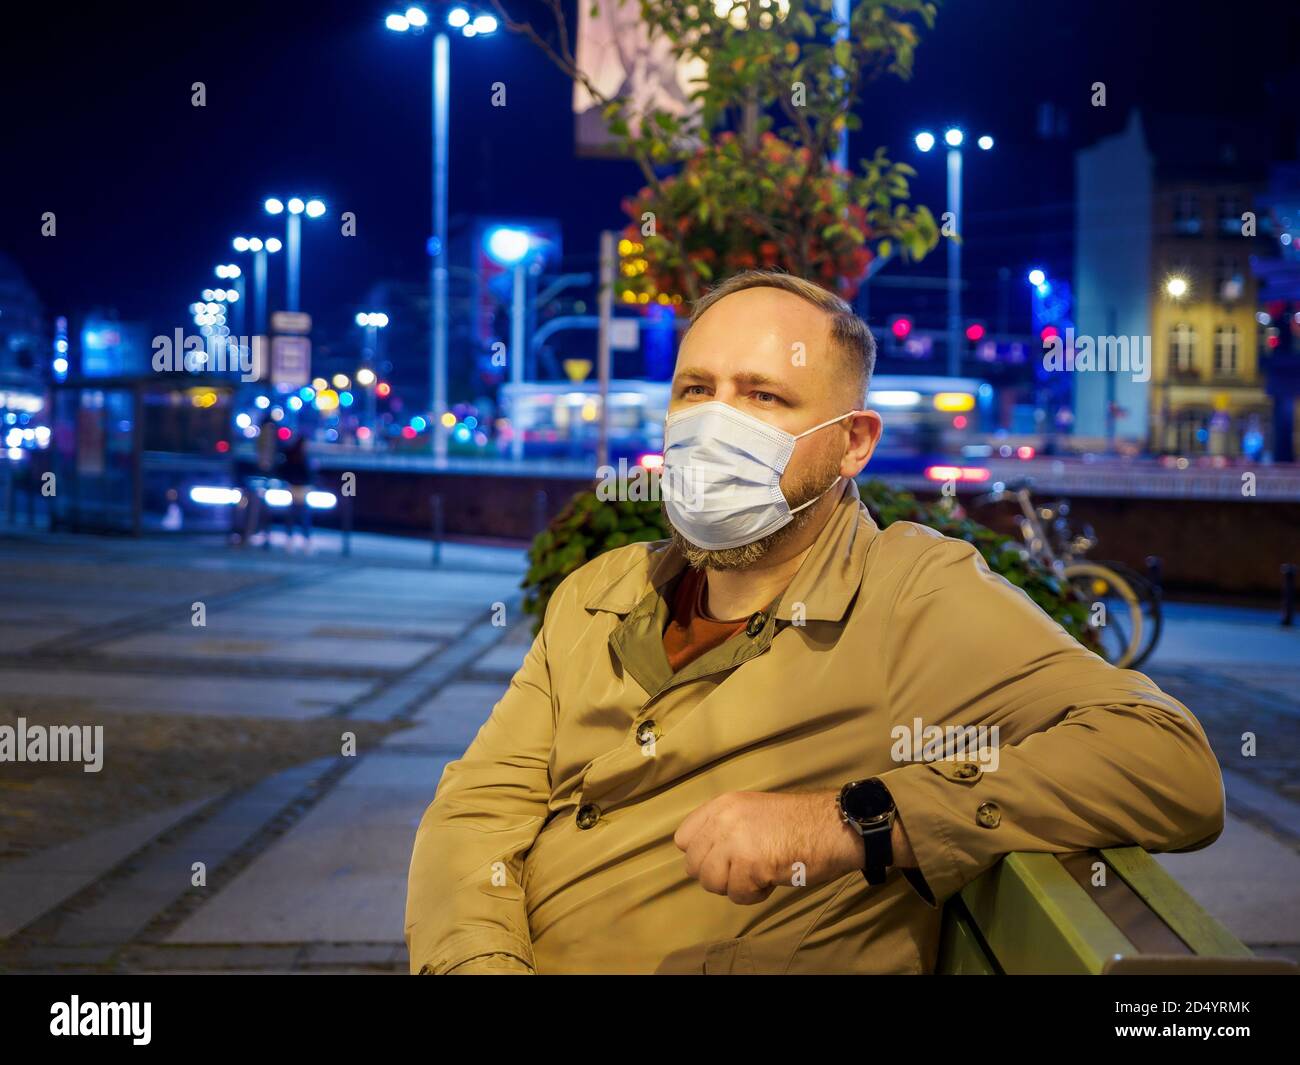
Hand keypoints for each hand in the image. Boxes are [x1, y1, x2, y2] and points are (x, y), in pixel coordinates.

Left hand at [674, 791, 868, 903]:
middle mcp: (723, 819)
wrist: (833, 827)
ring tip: (759, 874)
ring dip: (735, 886)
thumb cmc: (800, 823)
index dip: (702, 855)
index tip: (724, 859)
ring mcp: (735, 839)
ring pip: (711, 882)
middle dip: (718, 875)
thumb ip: (726, 828)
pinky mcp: (750, 863)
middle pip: (694, 864)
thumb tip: (705, 857)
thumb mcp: (753, 813)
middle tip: (746, 870)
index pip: (683, 838)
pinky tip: (772, 879)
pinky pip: (736, 895)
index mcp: (723, 805)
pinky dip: (754, 895)